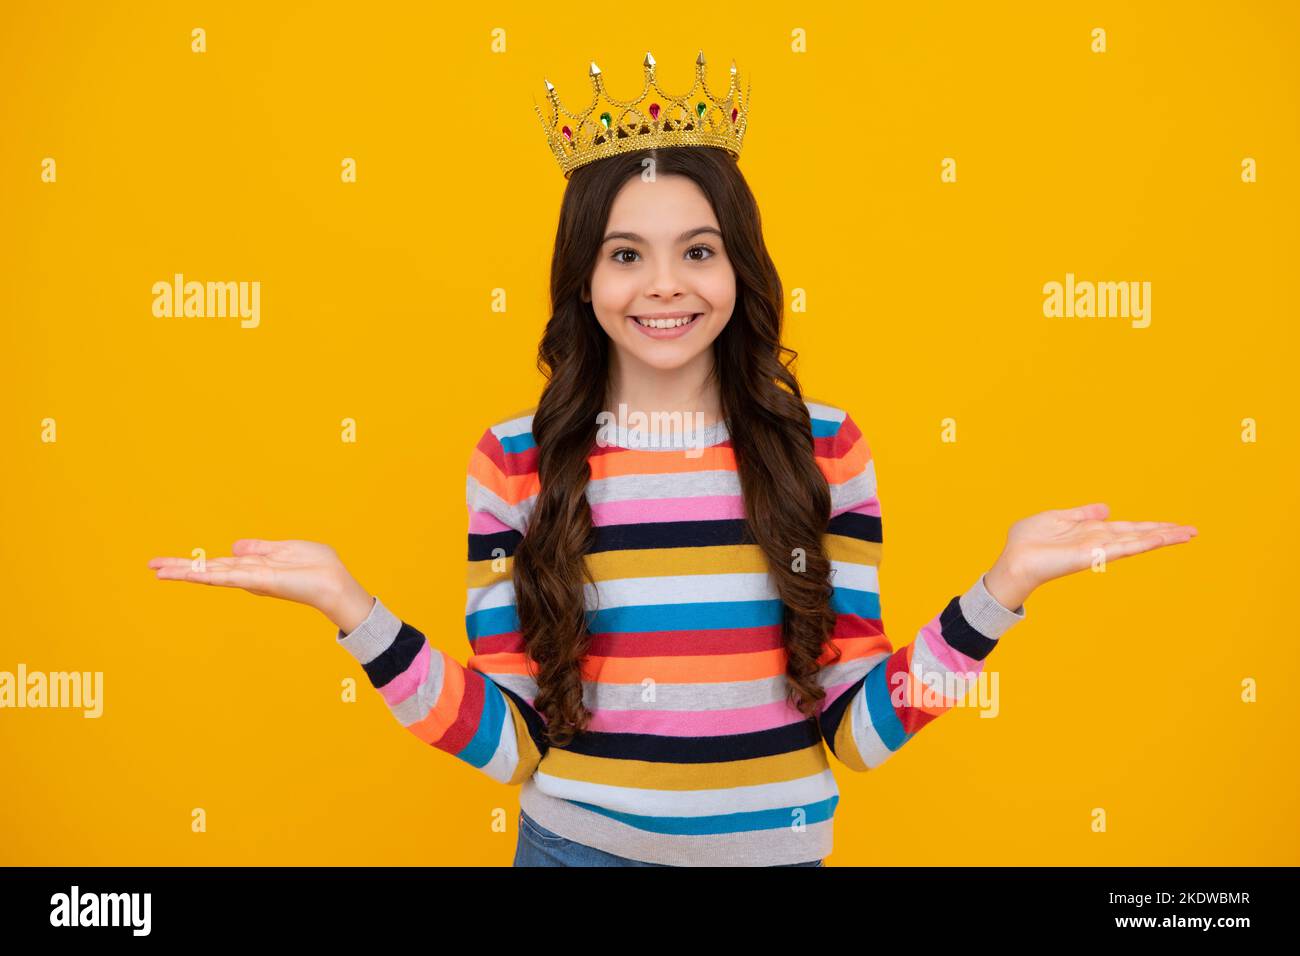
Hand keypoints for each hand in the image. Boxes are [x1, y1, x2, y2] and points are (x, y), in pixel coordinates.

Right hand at [147, 539, 374, 632]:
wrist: (335, 583)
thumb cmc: (318, 567)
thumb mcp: (286, 549)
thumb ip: (260, 548)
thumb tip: (234, 547)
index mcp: (254, 565)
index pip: (218, 564)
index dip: (194, 563)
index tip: (170, 563)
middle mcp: (248, 574)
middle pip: (208, 570)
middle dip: (181, 568)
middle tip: (151, 566)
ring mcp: (252, 579)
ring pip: (212, 574)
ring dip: (186, 572)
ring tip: (159, 572)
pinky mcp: (260, 581)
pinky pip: (230, 576)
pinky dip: (209, 574)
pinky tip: (191, 573)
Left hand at [983, 503, 1197, 609]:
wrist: (1014, 560)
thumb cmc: (1028, 541)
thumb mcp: (1057, 518)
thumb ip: (1082, 514)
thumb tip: (1106, 508)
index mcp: (1091, 531)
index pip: (1127, 528)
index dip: (1150, 526)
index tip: (1173, 524)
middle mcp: (1099, 541)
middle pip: (1138, 534)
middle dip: (1165, 532)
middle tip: (1193, 530)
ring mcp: (1098, 550)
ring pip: (1136, 541)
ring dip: (1162, 537)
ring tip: (1187, 534)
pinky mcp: (1092, 556)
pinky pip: (1121, 547)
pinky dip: (1141, 543)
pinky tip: (1160, 538)